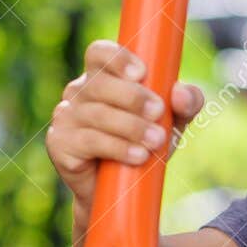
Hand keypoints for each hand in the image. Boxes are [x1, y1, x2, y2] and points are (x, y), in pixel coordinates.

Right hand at [46, 40, 206, 208]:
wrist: (120, 192)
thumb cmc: (145, 144)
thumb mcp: (173, 122)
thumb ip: (186, 103)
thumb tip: (181, 92)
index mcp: (102, 76)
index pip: (99, 53)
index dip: (118, 58)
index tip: (142, 73)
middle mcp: (79, 92)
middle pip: (99, 83)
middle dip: (132, 97)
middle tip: (159, 112)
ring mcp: (65, 117)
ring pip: (97, 113)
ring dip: (131, 127)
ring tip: (156, 141)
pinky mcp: (60, 144)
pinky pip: (88, 141)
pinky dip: (117, 147)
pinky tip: (138, 156)